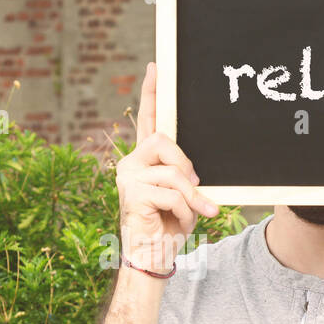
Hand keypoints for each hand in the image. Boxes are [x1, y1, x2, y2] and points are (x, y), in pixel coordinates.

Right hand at [116, 62, 217, 272]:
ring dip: (191, 195)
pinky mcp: (131, 194)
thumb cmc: (169, 226)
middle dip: (185, 164)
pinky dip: (184, 210)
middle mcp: (131, 163)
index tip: (155, 66)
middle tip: (196, 187)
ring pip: (172, 171)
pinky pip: (171, 192)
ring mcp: (128, 177)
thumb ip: (186, 175)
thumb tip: (195, 171)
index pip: (148, 119)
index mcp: (144, 160)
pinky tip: (178, 221)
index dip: (152, 93)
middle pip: (163, 139)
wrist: (153, 256)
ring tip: (195, 213)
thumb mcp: (184, 195)